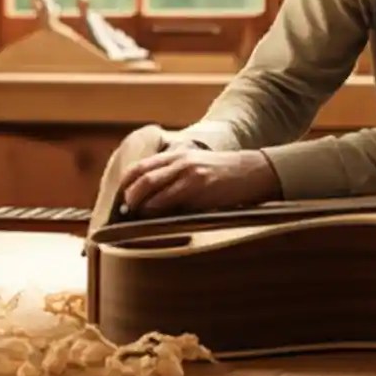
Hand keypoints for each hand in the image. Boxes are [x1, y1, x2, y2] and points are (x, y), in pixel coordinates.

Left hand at [118, 147, 281, 215]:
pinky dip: (156, 210)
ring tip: (136, 219)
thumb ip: (176, 178)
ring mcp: (188, 171)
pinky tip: (155, 220)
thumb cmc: (226, 176)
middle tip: (126, 214)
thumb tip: (151, 203)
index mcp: (177, 156)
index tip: (120, 201)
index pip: (139, 168)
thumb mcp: (197, 168)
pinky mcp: (199, 184)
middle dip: (128, 198)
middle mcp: (179, 160)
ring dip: (138, 205)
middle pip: (140, 177)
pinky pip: (169, 198)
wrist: (254, 172)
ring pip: (149, 186)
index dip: (125, 185)